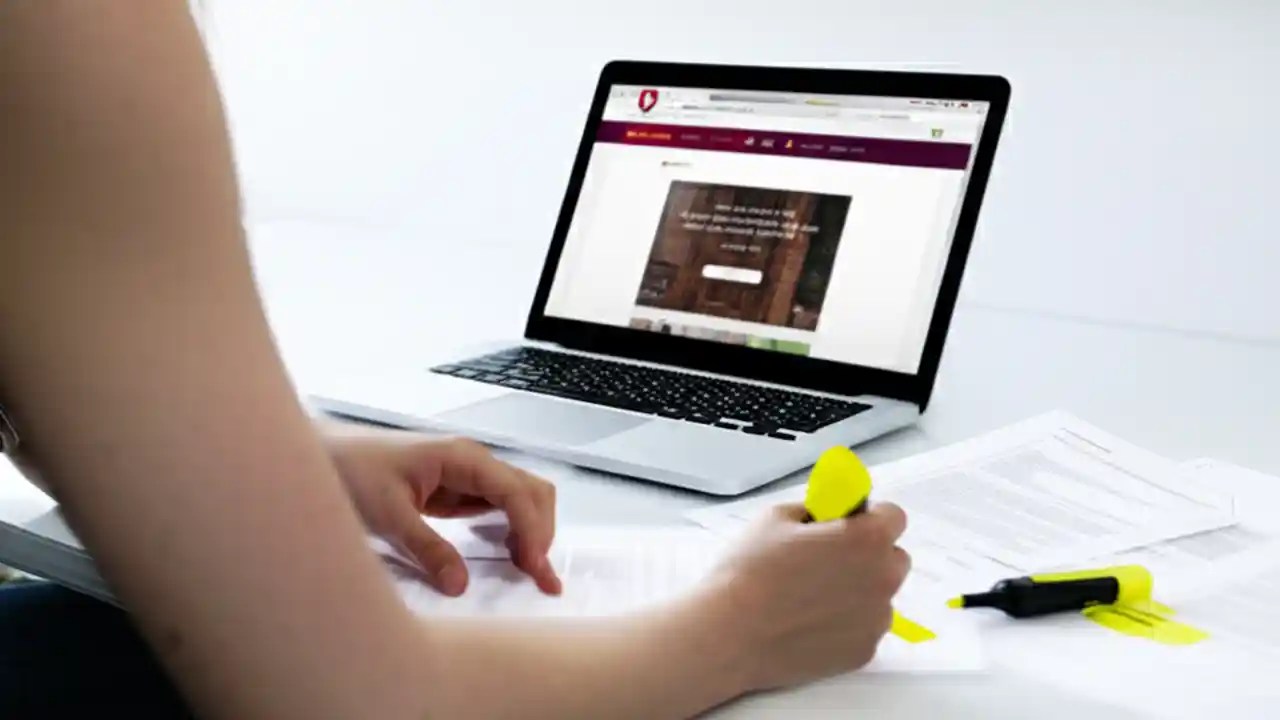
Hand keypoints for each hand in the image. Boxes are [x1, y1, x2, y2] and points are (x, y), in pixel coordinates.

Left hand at [321, 423, 560, 596]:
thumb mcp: (387, 514)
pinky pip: (496, 507)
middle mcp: (472, 462)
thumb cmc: (350, 472)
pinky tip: (507, 555)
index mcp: (462, 458)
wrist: (321, 454)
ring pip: (519, 498)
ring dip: (531, 531)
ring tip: (531, 571)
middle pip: (530, 491)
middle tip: (539, 577)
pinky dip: (511, 530)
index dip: (531, 530)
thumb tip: (460, 585)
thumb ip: (427, 548)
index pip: (516, 492)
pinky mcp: (454, 489)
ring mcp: (466, 474)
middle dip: (541, 532)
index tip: (533, 567)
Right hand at [706, 502, 909, 690]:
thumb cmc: (749, 572)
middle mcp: (883, 578)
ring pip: (879, 595)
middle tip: (828, 561)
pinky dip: (847, 624)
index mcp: (866, 539)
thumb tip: (826, 516)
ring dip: (858, 591)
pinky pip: (865, 627)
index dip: (869, 518)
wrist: (729, 633)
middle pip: (892, 558)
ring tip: (812, 597)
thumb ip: (815, 511)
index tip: (848, 525)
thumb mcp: (776, 518)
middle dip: (868, 555)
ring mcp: (876, 620)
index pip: (894, 516)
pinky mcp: (864, 652)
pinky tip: (810, 622)